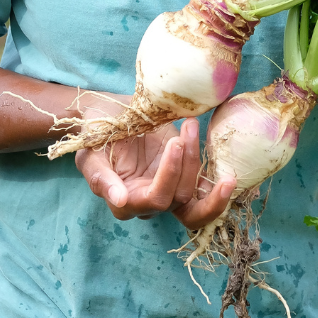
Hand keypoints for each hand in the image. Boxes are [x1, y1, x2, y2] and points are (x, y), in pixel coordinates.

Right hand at [74, 98, 234, 228]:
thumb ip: (100, 177)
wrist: (107, 114)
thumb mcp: (89, 152)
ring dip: (197, 162)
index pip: (153, 199)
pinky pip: (202, 194)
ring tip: (189, 126)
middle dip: (188, 168)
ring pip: (193, 199)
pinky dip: (216, 188)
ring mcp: (167, 192)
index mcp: (124, 200)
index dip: (168, 175)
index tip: (175, 142)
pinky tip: (227, 173)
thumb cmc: (95, 132)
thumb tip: (119, 200)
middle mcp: (148, 202)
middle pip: (178, 202)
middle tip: (187, 133)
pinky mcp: (181, 179)